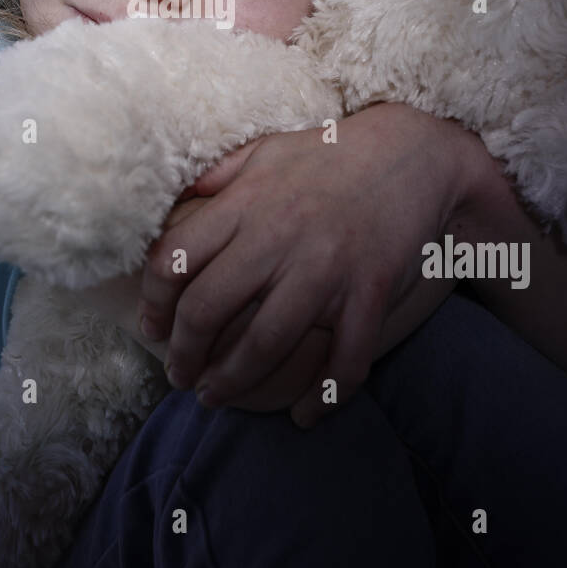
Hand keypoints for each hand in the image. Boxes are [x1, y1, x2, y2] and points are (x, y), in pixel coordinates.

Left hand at [138, 104, 481, 427]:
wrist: (414, 153)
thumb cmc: (331, 155)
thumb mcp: (266, 152)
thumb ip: (219, 178)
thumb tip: (179, 200)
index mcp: (246, 203)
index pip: (174, 259)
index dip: (153, 302)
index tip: (152, 327)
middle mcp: (278, 237)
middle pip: (207, 311)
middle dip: (183, 356)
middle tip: (179, 376)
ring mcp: (326, 269)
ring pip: (264, 345)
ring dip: (232, 383)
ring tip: (214, 398)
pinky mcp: (370, 292)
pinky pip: (343, 361)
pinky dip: (321, 398)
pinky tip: (303, 415)